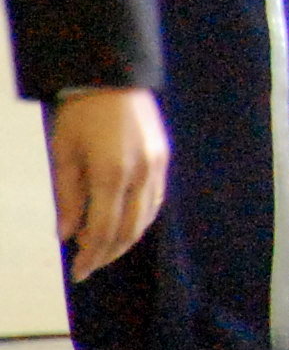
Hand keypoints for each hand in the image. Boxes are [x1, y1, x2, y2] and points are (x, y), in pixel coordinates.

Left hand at [49, 88, 166, 281]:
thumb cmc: (81, 115)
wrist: (112, 77)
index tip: (78, 272)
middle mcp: (140, 173)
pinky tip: (124, 222)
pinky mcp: (164, 157)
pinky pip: (156, 198)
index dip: (91, 255)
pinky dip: (141, 217)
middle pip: (129, 229)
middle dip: (108, 253)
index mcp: (112, 174)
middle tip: (89, 266)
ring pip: (147, 216)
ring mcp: (157, 165)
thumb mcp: (64, 155)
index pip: (103, 230)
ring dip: (126, 238)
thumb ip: (67, 197)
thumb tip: (66, 234)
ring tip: (104, 248)